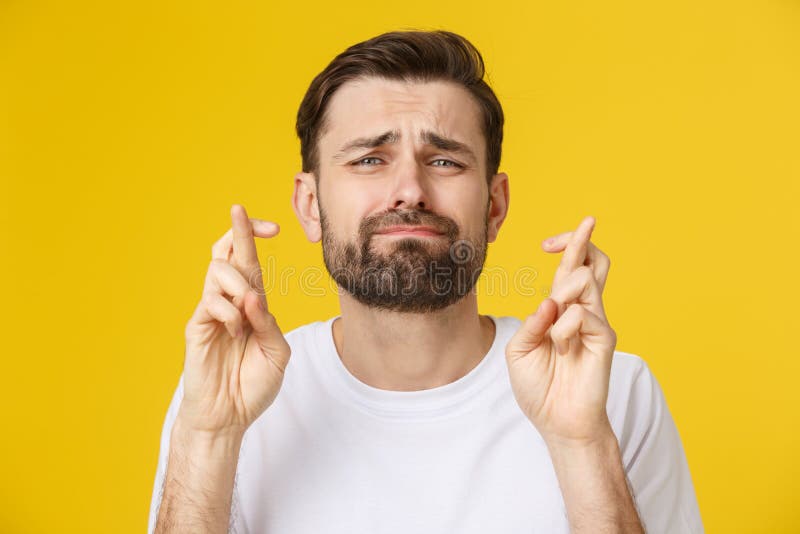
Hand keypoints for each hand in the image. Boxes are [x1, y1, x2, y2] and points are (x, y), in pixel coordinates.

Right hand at [179, 204, 290, 438]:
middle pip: (228, 253)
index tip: (274, 227)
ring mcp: (211, 312)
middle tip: (243, 213)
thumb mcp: (276, 353)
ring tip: (246, 309)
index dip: (255, 238)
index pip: (250, 261)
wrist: (229, 417)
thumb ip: (269, 322)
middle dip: (239, 231)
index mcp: (252, 304)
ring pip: (217, 269)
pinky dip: (228, 310)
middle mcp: (230, 301)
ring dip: (237, 281)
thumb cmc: (253, 385)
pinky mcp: (197, 326)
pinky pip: (209, 301)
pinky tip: (235, 330)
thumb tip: (252, 294)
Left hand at [505, 216, 616, 446]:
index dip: (568, 246)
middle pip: (592, 262)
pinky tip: (562, 349)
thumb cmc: (539, 387)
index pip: (572, 269)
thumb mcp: (519, 351)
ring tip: (555, 328)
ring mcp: (595, 323)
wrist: (557, 422)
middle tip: (574, 229)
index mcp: (561, 311)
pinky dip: (563, 329)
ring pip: (587, 279)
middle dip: (579, 241)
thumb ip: (531, 323)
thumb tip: (551, 301)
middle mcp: (582, 312)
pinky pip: (581, 315)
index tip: (547, 243)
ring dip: (563, 292)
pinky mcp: (604, 338)